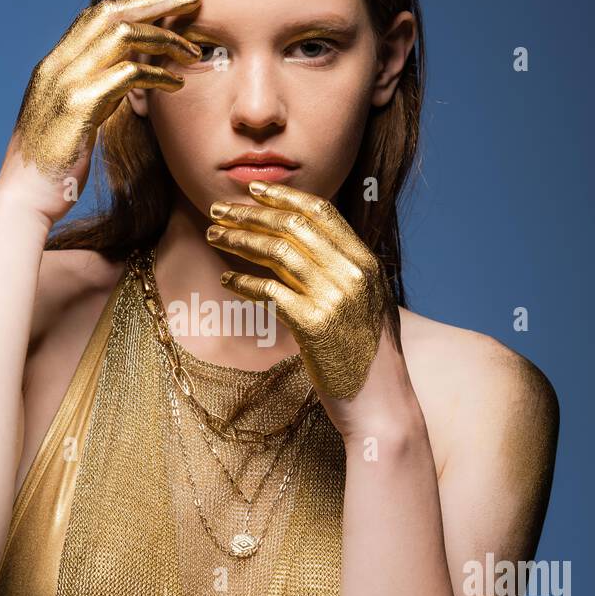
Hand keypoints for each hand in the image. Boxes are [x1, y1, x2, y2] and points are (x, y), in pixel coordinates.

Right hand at [0, 0, 202, 226]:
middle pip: (110, 12)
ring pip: (122, 35)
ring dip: (163, 39)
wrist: (23, 200)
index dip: (135, 3)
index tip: (170, 2)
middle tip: (193, 0)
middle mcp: (56, 66)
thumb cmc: (50, 171)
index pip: (95, 16)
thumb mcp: (71, 122)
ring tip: (192, 53)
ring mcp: (66, 82)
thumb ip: (93, 95)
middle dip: (155, 1)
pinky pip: (128, 74)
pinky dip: (158, 75)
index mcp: (53, 67)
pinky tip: (177, 86)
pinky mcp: (79, 106)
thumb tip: (123, 84)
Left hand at [205, 180, 401, 424]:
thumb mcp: (366, 305)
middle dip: (250, 213)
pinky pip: (269, 291)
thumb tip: (305, 252)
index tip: (252, 191)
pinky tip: (227, 280)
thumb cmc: (367, 360)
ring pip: (278, 252)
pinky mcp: (315, 325)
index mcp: (366, 262)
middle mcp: (353, 273)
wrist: (381, 404)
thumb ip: (342, 274)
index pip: (321, 212)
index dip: (283, 197)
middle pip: (293, 226)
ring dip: (239, 239)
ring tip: (214, 236)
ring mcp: (335, 298)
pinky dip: (243, 282)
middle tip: (217, 209)